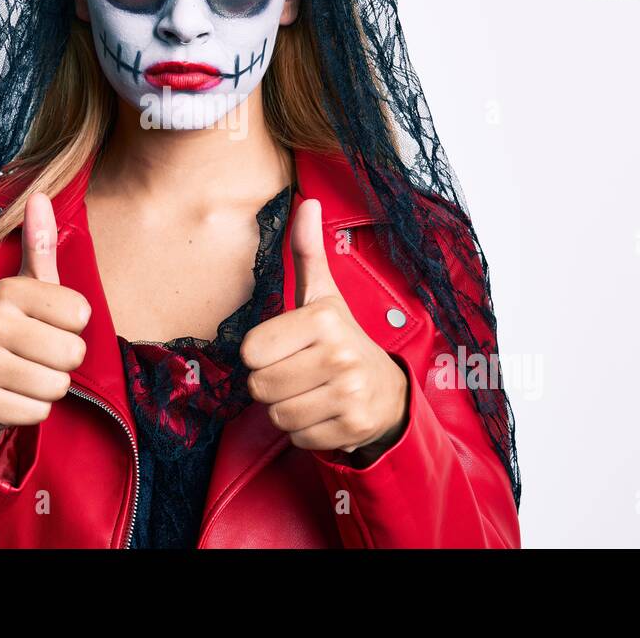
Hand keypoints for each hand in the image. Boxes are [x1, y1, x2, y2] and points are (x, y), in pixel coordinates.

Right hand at [0, 190, 89, 469]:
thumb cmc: (18, 331)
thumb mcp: (32, 288)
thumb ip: (40, 245)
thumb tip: (40, 194)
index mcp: (7, 290)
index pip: (80, 314)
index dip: (73, 326)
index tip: (48, 324)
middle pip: (72, 352)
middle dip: (64, 359)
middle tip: (38, 354)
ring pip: (58, 384)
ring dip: (50, 385)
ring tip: (27, 374)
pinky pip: (39, 411)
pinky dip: (33, 409)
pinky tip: (15, 396)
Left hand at [241, 197, 409, 461]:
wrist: (388, 390)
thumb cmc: (341, 339)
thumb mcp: (322, 296)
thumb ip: (306, 252)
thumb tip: (307, 202)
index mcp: (323, 319)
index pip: (251, 351)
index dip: (262, 353)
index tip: (286, 348)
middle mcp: (339, 356)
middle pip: (260, 386)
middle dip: (272, 383)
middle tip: (298, 373)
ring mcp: (349, 395)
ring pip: (276, 415)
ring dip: (286, 408)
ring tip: (310, 391)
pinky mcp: (352, 428)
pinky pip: (297, 437)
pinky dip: (305, 431)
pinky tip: (324, 412)